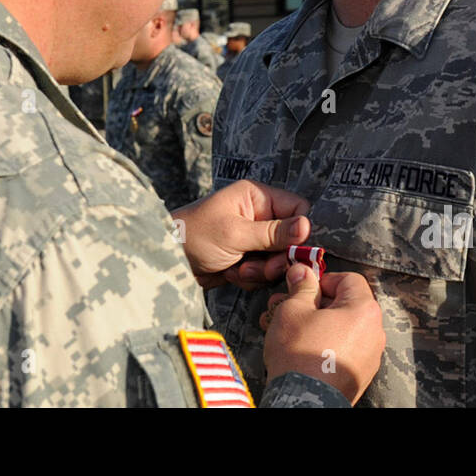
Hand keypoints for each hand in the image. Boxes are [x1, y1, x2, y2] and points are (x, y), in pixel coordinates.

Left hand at [170, 180, 310, 289]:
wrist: (168, 261)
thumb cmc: (196, 236)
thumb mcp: (236, 233)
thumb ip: (273, 233)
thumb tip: (307, 226)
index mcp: (257, 197)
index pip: (298, 208)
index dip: (301, 231)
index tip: (295, 250)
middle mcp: (258, 214)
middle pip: (291, 238)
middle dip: (277, 257)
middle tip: (264, 267)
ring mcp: (252, 238)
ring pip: (278, 259)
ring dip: (262, 270)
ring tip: (240, 269)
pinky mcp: (246, 258)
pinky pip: (263, 272)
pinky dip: (250, 277)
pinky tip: (231, 273)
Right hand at [262, 266, 384, 405]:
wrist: (305, 400)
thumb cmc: (300, 354)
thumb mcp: (293, 310)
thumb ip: (301, 287)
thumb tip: (302, 273)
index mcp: (363, 310)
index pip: (348, 279)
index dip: (322, 279)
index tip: (303, 287)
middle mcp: (374, 331)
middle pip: (344, 304)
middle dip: (312, 303)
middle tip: (286, 306)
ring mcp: (369, 355)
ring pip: (340, 327)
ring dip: (314, 323)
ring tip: (286, 328)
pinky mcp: (360, 373)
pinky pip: (343, 348)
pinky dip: (324, 342)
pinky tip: (300, 347)